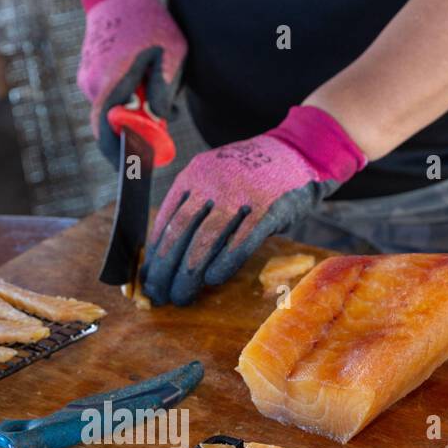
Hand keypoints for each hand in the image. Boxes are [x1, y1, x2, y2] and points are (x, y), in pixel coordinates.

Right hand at [76, 0, 185, 166]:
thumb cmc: (152, 22)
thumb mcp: (170, 53)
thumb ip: (164, 89)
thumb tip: (160, 122)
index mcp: (111, 81)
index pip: (106, 131)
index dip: (117, 155)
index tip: (132, 170)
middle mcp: (93, 84)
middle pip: (108, 126)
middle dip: (129, 138)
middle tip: (153, 142)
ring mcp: (87, 79)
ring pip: (109, 112)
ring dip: (131, 117)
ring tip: (156, 104)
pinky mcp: (88, 74)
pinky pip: (107, 98)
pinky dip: (124, 102)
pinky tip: (142, 88)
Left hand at [141, 106, 365, 306]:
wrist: (300, 150)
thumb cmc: (253, 175)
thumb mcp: (217, 178)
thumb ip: (196, 207)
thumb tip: (171, 253)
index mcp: (194, 175)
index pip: (165, 219)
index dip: (154, 253)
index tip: (148, 277)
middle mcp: (212, 183)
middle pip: (180, 233)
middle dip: (165, 270)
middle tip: (159, 295)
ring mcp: (240, 194)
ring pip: (205, 241)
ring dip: (189, 274)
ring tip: (181, 297)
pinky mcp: (267, 208)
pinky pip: (241, 241)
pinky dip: (225, 263)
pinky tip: (213, 281)